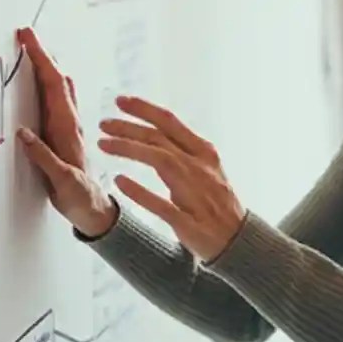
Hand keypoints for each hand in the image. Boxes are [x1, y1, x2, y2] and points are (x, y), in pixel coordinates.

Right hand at [15, 27, 117, 237]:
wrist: (93, 208)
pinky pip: (54, 99)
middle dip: (41, 54)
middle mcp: (69, 120)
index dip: (41, 59)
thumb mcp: (62, 181)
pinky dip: (45, 83)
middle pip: (55, 78)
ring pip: (57, 87)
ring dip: (45, 66)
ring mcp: (67, 124)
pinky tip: (40, 80)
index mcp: (68, 126)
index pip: (53, 83)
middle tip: (25, 34)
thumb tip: (25, 134)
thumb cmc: (79, 196)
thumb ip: (44, 159)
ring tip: (31, 48)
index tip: (28, 38)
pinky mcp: (63, 131)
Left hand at [98, 96, 246, 261]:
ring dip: (130, 149)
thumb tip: (156, 132)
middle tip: (103, 123)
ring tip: (104, 144)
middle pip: (159, 138)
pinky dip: (139, 191)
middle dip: (128, 127)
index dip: (143, 109)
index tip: (119, 100)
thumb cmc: (218, 203)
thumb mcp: (207, 168)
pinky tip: (119, 181)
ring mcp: (196, 194)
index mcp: (204, 152)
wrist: (239, 240)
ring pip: (160, 161)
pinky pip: (160, 204)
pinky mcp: (188, 222)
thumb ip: (183, 150)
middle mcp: (200, 168)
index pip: (170, 122)